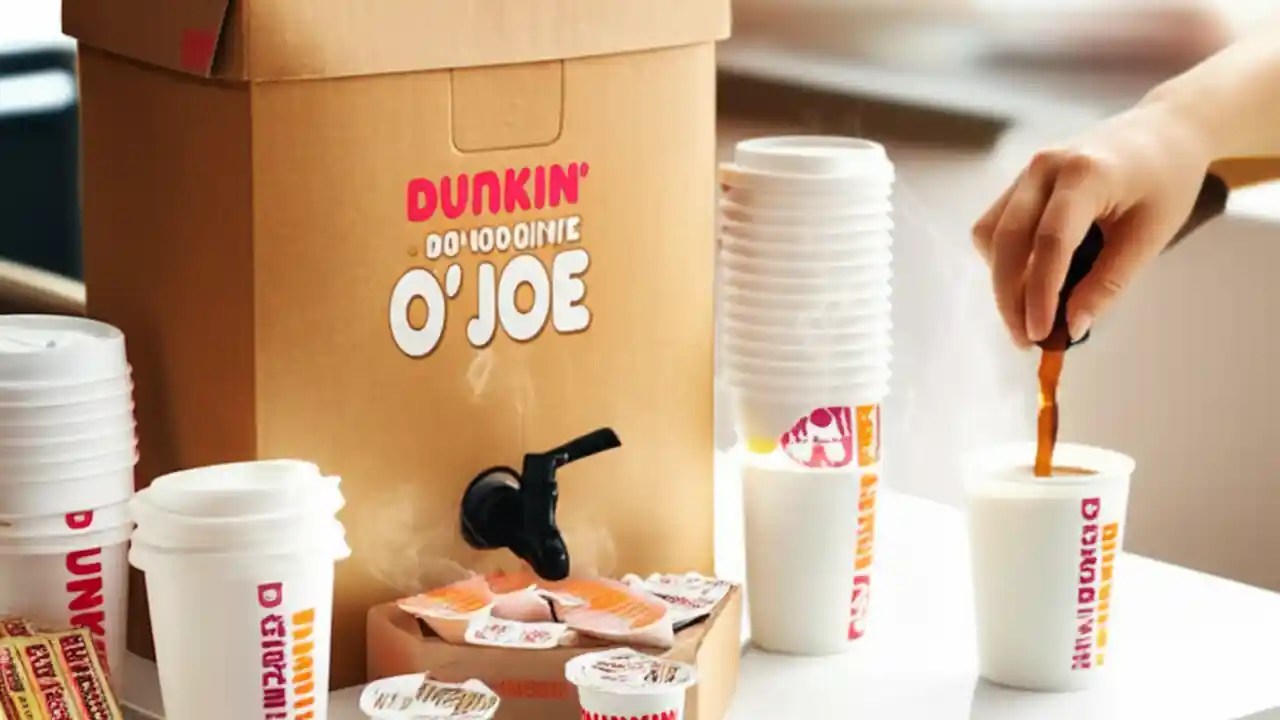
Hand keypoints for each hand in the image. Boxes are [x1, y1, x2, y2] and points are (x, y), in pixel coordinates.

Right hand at [972, 103, 1212, 346]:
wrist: (1164, 130)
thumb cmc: (1167, 180)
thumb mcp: (1150, 235)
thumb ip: (1109, 282)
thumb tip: (1073, 326)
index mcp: (1086, 174)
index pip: (1051, 241)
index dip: (1041, 293)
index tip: (1041, 335)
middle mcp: (1045, 167)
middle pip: (1008, 240)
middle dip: (1010, 296)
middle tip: (1025, 340)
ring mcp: (1027, 171)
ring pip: (991, 234)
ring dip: (1001, 280)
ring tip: (1026, 315)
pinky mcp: (1020, 182)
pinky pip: (995, 226)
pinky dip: (1003, 260)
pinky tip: (1027, 282)